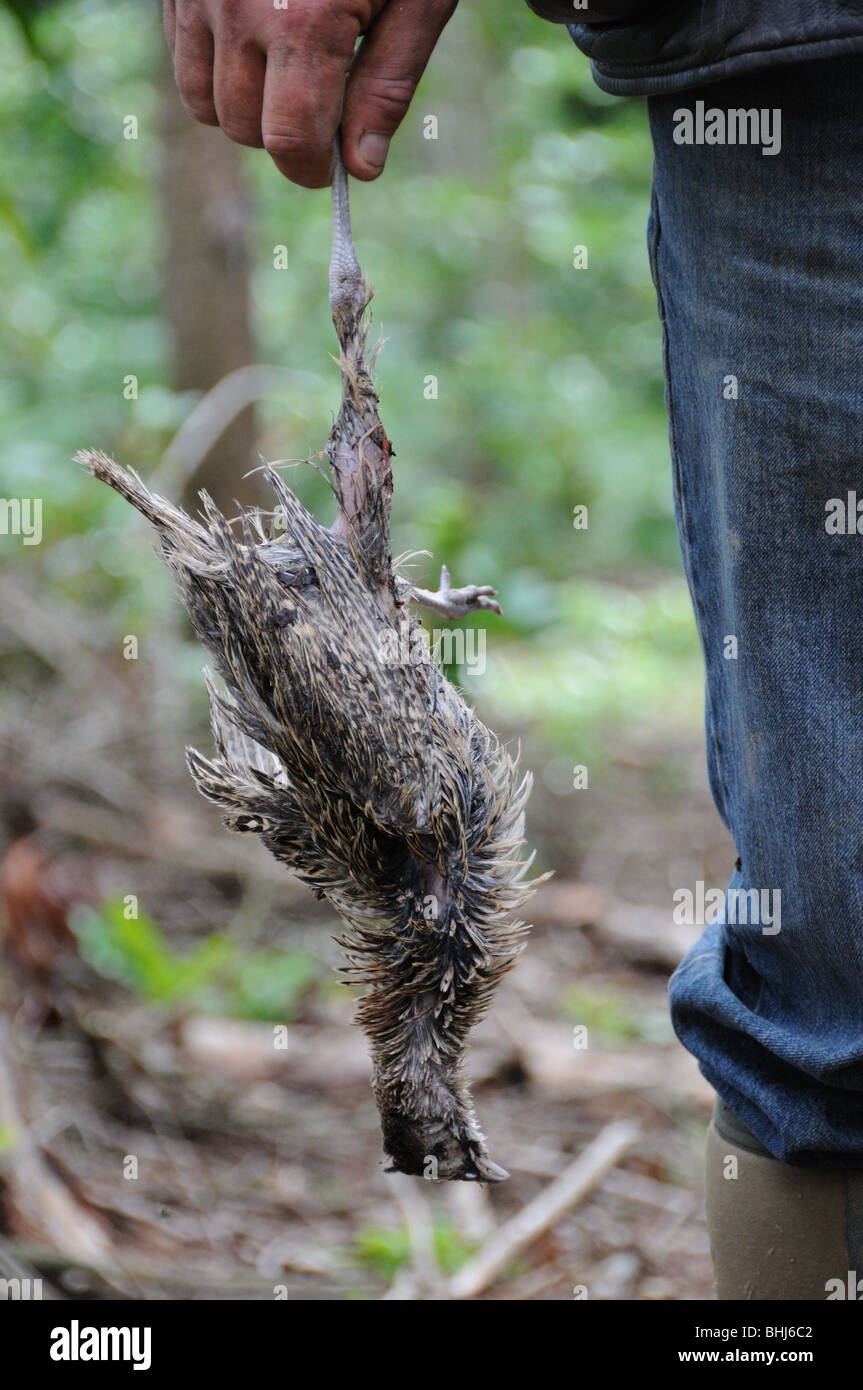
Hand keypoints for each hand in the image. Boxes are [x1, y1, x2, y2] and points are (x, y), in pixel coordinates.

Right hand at [164, 0, 457, 187]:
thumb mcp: (417, 1)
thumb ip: (388, 86)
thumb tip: (362, 167)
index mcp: (302, 21)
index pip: (288, 141)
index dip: (313, 169)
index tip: (334, 169)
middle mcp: (237, 6)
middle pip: (244, 128)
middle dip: (285, 137)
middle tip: (325, 107)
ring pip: (203, 100)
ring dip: (244, 108)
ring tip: (291, 75)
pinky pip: (183, 54)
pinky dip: (216, 67)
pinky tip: (259, 42)